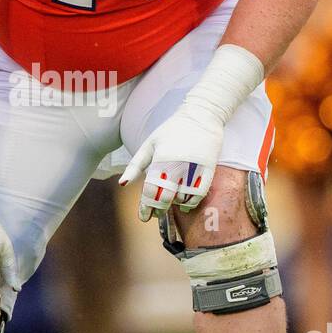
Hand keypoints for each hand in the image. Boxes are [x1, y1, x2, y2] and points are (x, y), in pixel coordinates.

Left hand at [120, 107, 224, 222]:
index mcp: (160, 160)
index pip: (150, 191)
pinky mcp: (208, 170)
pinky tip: (185, 203)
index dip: (146, 207)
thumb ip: (135, 165)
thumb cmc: (172, 130)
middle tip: (156, 213)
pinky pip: (199, 194)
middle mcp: (177, 166)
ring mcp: (194, 169)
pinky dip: (191, 202)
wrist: (201, 116)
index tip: (144, 216)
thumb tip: (122, 184)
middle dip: (159, 209)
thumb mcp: (149, 144)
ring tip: (170, 202)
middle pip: (165, 198)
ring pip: (182, 198)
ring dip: (174, 204)